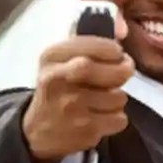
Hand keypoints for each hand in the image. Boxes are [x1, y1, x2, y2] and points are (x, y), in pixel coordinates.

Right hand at [21, 22, 133, 162]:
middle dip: (122, 70)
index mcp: (51, 58)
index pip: (90, 46)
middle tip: (126, 70)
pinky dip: (116, 118)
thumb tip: (122, 31)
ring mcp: (71, 107)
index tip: (118, 52)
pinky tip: (101, 116)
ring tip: (103, 99)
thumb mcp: (59, 61)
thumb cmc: (56, 89)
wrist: (36, 131)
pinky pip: (118, 119)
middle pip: (105, 71)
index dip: (111, 48)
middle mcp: (58, 81)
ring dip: (118, 97)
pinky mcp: (84, 129)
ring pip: (117, 97)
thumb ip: (86, 46)